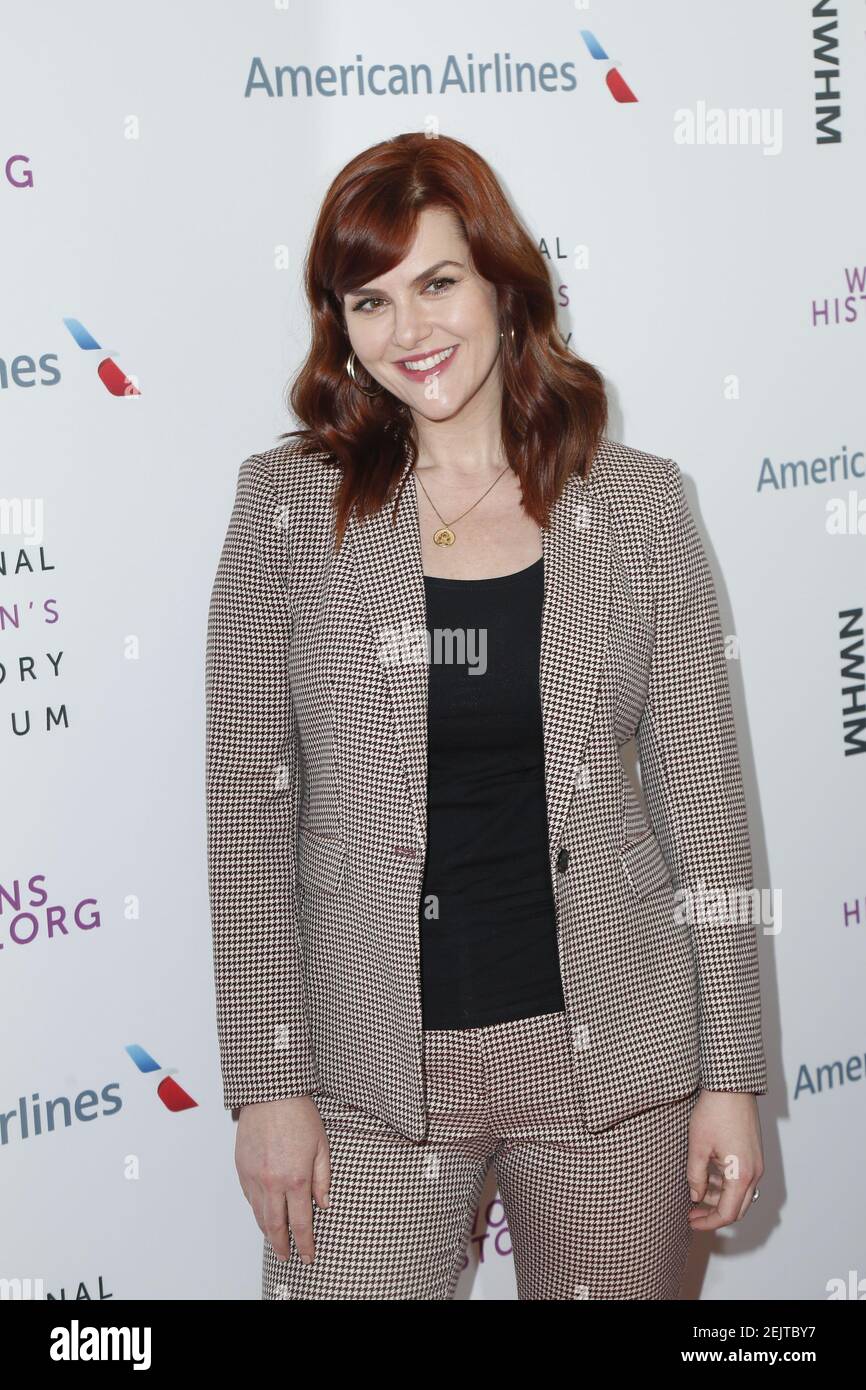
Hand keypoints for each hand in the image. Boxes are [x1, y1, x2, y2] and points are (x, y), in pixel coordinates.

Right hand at [235, 1097, 330, 1262]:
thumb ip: (323, 1179)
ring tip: (276, 1241)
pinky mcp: (241, 1168)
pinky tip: (264, 1213)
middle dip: (282, 1246)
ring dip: (268, 1232)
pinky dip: (257, 1210)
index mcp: (296, 1178)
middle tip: (288, 1256)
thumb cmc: (299, 1114)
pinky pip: (248, 1198)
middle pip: (275, 1226)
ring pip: (259, 1215)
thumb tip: (324, 1204)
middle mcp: (272, 1182)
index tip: (308, 1255)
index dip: (305, 1243)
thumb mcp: (322, 1146)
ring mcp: (254, 1177)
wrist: (271, 1093)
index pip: (300, 1223)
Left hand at [686, 1090, 763, 1231]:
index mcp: (741, 1175)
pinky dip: (726, 1184)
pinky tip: (708, 1176)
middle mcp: (755, 1173)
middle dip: (714, 1213)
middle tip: (692, 1212)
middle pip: (737, 1208)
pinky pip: (742, 1178)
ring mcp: (756, 1162)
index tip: (691, 1221)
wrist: (732, 1085)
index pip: (728, 1214)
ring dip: (719, 1198)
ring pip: (740, 1193)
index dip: (708, 1222)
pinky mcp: (754, 1153)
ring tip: (695, 1192)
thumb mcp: (698, 1146)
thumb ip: (696, 1176)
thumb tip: (695, 1196)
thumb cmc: (714, 1112)